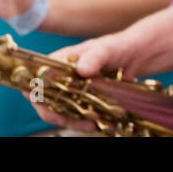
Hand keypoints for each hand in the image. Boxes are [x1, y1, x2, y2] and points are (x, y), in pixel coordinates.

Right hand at [31, 32, 146, 131]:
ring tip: (89, 125)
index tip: (43, 102)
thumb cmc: (119, 46)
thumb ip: (95, 56)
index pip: (36, 77)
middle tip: (66, 120)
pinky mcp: (85, 102)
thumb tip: (81, 69)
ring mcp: (73, 91)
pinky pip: (77, 116)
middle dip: (52, 112)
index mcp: (61, 61)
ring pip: (60, 111)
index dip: (34, 90)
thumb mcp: (108, 48)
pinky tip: (95, 125)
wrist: (138, 55)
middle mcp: (62, 77)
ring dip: (70, 121)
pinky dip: (82, 123)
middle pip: (43, 100)